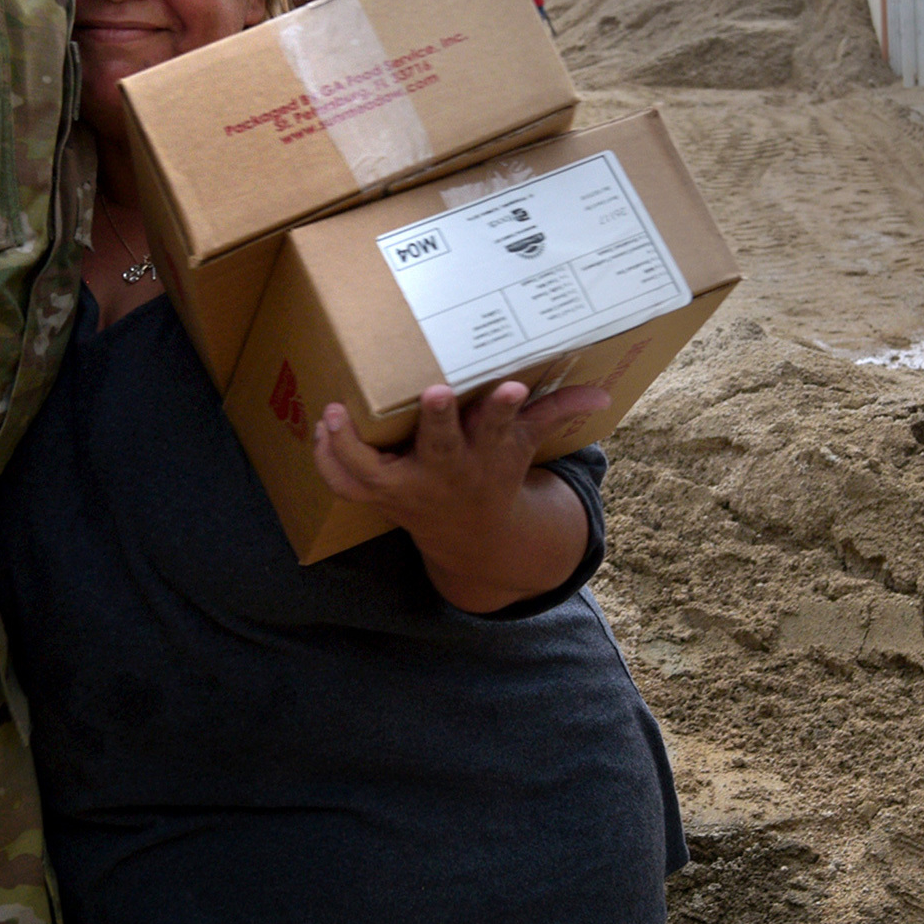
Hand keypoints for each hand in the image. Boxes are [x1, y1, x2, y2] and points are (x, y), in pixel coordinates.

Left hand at [313, 379, 612, 612]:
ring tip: (335, 412)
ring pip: (375, 474)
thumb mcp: (528, 444)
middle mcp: (448, 472)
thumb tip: (603, 393)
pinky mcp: (379, 495)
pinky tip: (320, 427)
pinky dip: (328, 460)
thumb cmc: (496, 473)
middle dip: (440, 421)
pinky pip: (345, 485)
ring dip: (352, 446)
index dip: (505, 410)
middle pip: (442, 448)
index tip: (511, 387)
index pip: (502, 429)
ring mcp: (409, 487)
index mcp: (487, 455)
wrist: (473, 537)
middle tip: (437, 391)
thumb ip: (558, 411)